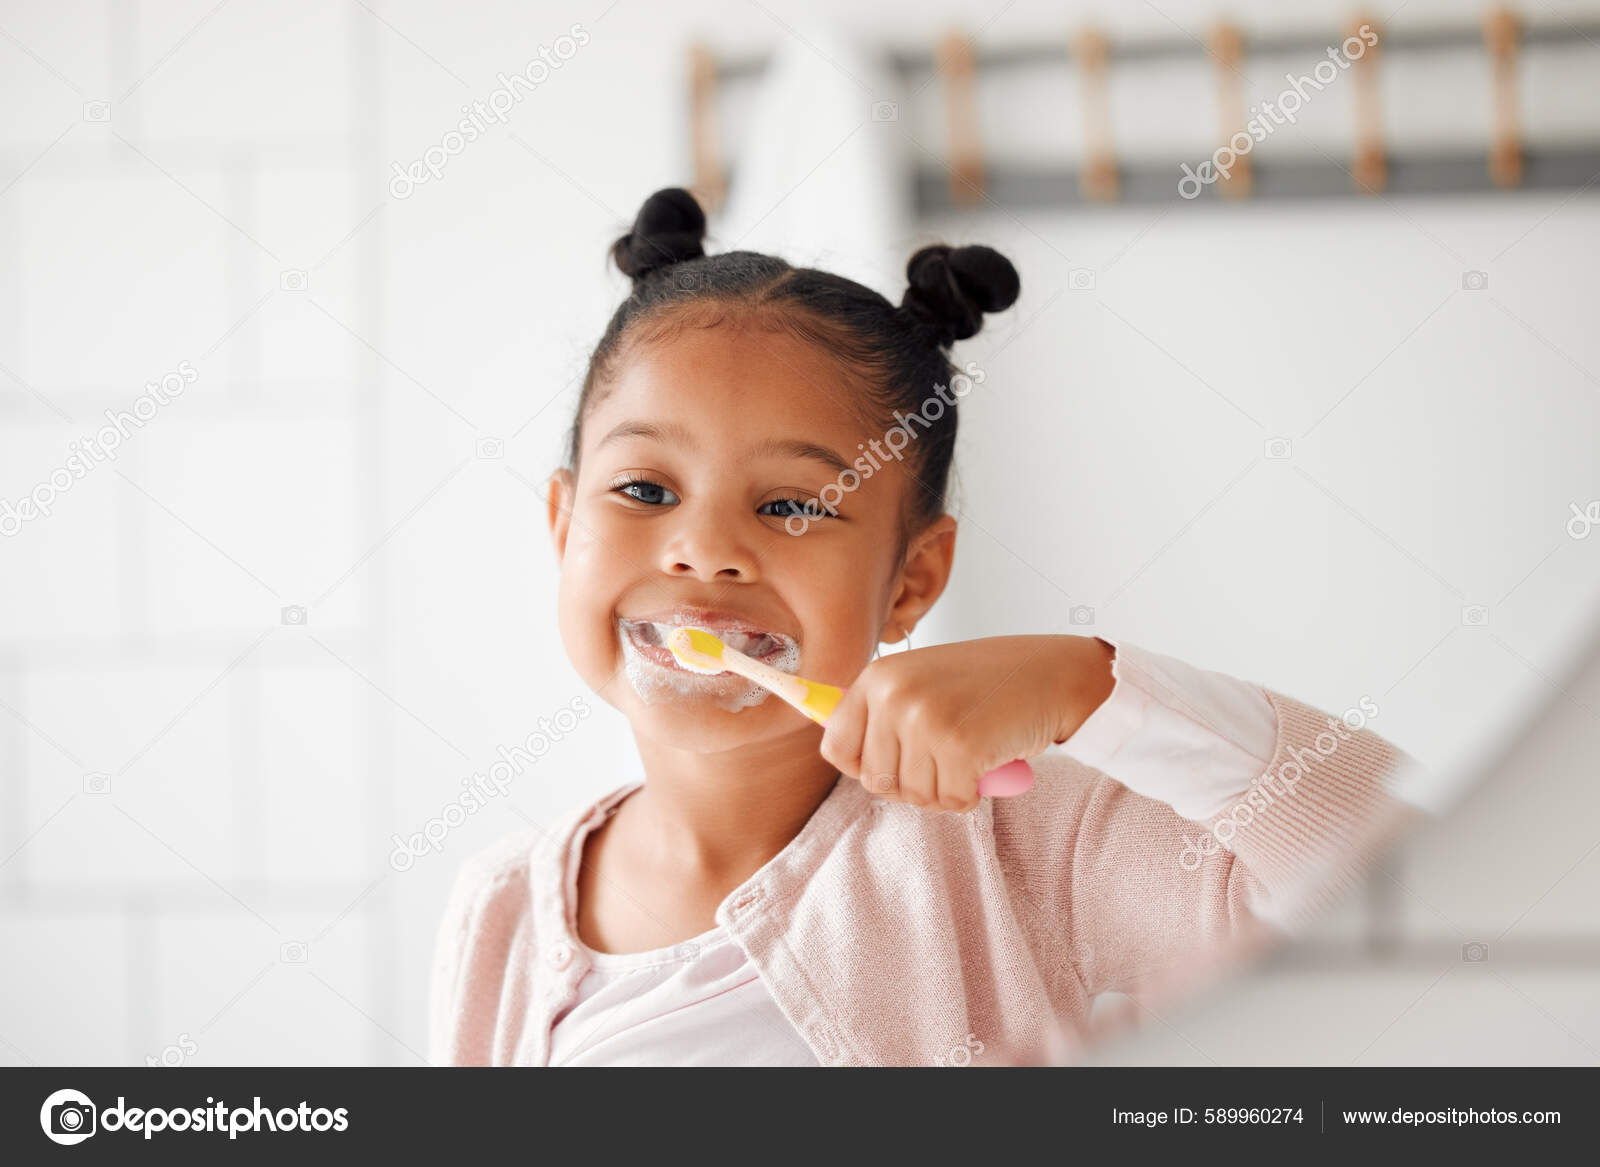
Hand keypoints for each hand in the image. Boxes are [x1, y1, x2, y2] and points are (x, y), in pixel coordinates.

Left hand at [819, 635, 1115, 812]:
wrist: (1051, 673)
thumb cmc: (987, 684)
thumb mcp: (920, 683)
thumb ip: (881, 714)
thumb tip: (834, 747)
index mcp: (877, 677)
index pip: (835, 748)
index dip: (866, 766)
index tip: (897, 761)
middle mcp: (893, 695)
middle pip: (875, 781)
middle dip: (912, 782)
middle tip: (946, 756)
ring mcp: (925, 719)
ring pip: (915, 796)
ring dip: (946, 788)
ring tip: (970, 752)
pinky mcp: (959, 746)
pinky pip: (952, 801)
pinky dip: (972, 794)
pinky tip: (987, 762)